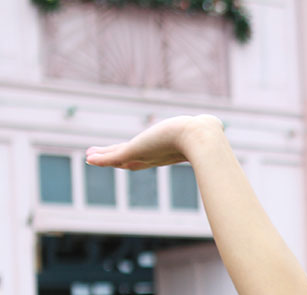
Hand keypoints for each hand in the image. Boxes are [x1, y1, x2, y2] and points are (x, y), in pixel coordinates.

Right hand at [85, 115, 222, 170]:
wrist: (198, 137)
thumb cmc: (205, 134)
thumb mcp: (202, 129)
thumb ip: (208, 127)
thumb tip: (217, 123)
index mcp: (164, 152)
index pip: (144, 156)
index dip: (132, 158)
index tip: (123, 159)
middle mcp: (153, 156)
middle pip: (129, 160)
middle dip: (114, 159)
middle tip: (99, 159)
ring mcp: (144, 155)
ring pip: (119, 159)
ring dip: (104, 158)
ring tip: (90, 158)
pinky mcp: (135, 151)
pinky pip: (113, 157)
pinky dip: (102, 159)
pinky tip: (90, 159)